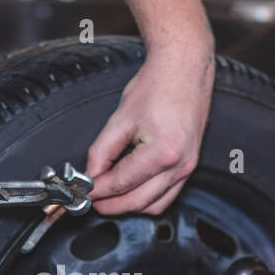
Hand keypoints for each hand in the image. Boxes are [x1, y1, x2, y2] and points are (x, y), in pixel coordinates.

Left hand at [86, 41, 214, 215]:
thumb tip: (91, 176)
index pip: (122, 183)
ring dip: (129, 206)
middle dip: (111, 205)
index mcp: (162, 152)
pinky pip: (167, 196)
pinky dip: (147, 199)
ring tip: (109, 198)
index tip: (84, 192)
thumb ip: (101, 152)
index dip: (98, 191)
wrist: (184, 68)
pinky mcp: (190, 165)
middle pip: (138, 202)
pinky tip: (130, 190)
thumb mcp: (120, 119)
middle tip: (91, 201)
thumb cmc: (157, 85)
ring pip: (154, 206)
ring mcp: (188, 167)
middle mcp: (180, 165)